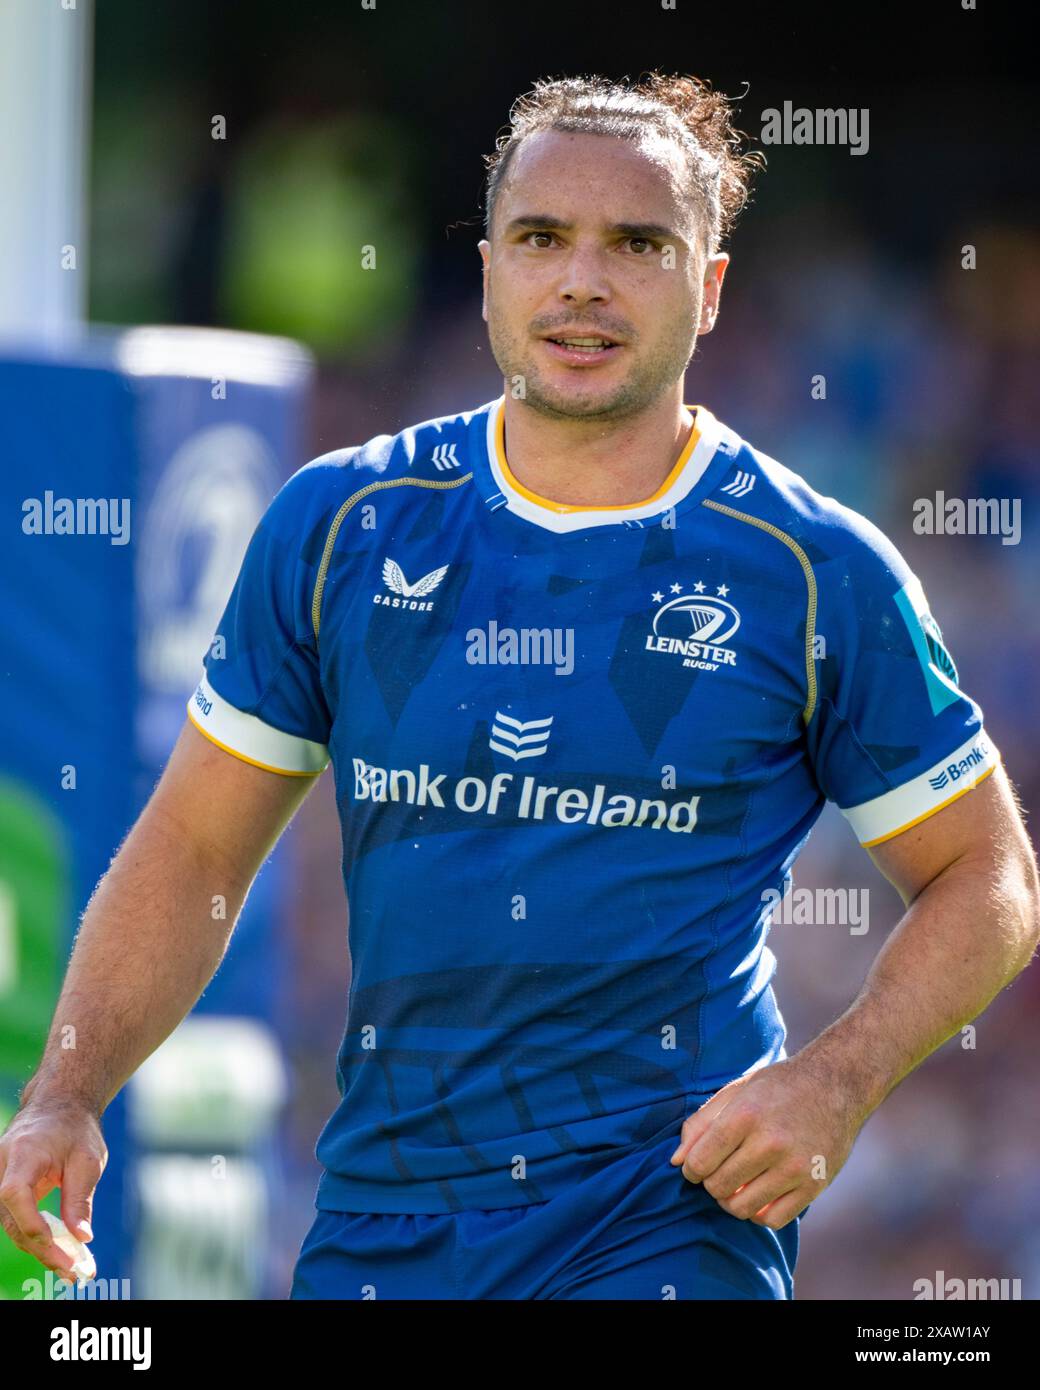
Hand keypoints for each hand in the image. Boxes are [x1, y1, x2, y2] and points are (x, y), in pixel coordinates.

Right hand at [0, 1098, 106, 1279]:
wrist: (59, 1107)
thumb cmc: (75, 1130)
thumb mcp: (88, 1159)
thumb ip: (80, 1198)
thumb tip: (82, 1238)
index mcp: (23, 1153)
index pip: (15, 1194)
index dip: (32, 1225)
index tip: (60, 1247)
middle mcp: (2, 1167)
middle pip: (12, 1219)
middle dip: (42, 1248)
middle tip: (73, 1270)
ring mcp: (0, 1179)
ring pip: (12, 1225)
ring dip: (40, 1249)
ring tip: (70, 1268)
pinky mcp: (6, 1191)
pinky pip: (17, 1219)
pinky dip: (37, 1237)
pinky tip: (59, 1253)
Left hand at [669, 1055, 866, 1228]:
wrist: (836, 1083)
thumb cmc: (779, 1086)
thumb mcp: (737, 1091)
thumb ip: (701, 1124)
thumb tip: (675, 1162)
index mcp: (745, 1114)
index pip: (700, 1162)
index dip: (691, 1169)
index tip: (697, 1165)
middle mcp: (770, 1142)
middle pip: (719, 1186)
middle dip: (711, 1183)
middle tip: (718, 1171)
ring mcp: (795, 1166)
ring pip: (742, 1208)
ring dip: (731, 1201)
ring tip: (736, 1184)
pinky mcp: (814, 1185)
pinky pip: (773, 1219)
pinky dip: (758, 1213)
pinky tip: (759, 1194)